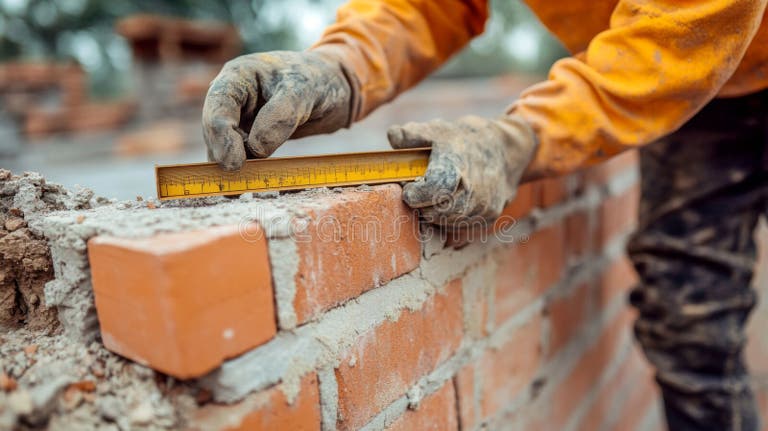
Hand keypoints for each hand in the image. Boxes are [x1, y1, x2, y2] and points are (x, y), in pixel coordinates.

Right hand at [202, 49, 356, 169]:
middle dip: (223, 151)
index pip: (218, 105)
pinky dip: (242, 168)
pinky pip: (239, 154)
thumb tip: (256, 149)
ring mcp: (239, 118)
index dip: (221, 134)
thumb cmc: (317, 81)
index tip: (235, 162)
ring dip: (230, 162)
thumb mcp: (303, 91)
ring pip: (223, 144)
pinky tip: (247, 183)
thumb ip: (281, 116)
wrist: (333, 88)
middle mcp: (233, 97)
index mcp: (238, 76)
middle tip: (237, 174)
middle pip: (214, 127)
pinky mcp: (249, 136)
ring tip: (241, 183)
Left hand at [387, 115, 537, 227]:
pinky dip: (449, 219)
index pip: (433, 189)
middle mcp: (473, 189)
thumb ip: (411, 135)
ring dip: (434, 214)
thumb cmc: (465, 140)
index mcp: (456, 166)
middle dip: (422, 205)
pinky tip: (447, 203)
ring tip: (432, 197)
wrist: (506, 150)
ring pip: (446, 222)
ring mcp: (483, 205)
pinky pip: (461, 226)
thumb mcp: (438, 130)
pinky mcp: (489, 216)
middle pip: (436, 211)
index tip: (409, 189)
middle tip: (417, 194)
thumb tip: (393, 135)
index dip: (416, 194)